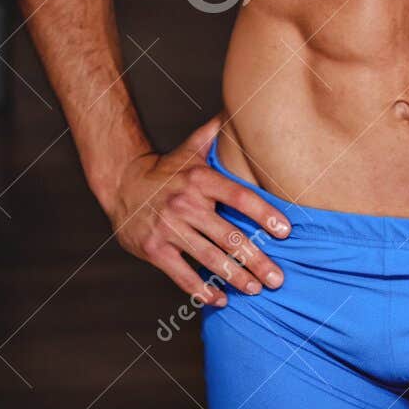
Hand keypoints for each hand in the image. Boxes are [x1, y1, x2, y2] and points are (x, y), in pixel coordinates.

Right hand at [110, 114, 289, 305]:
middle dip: (256, 259)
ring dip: (235, 278)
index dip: (264, 213)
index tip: (286, 231)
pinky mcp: (153, 249)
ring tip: (256, 289)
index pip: (238, 196)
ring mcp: (168, 228)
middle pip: (228, 236)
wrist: (122, 184)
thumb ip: (216, 133)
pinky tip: (220, 300)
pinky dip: (201, 290)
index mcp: (199, 179)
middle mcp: (185, 204)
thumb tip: (240, 108)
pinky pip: (182, 275)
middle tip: (278, 279)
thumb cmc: (166, 170)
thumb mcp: (190, 149)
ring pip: (209, 258)